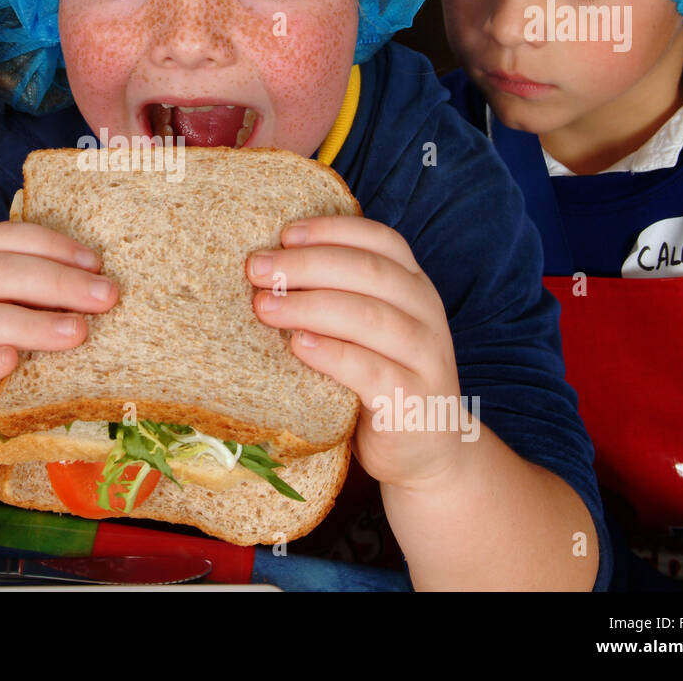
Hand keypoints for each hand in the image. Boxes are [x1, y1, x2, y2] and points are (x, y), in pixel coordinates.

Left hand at [246, 216, 464, 488]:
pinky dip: (332, 353)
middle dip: (307, 264)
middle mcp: (426, 313)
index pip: (379, 240)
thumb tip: (266, 266)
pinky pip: (371, 370)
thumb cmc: (377, 379)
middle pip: (369, 272)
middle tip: (256, 269)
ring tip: (264, 306)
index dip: (332, 231)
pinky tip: (297, 345)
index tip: (284, 234)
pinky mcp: (412, 401)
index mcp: (413, 285)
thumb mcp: (365, 329)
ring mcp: (425, 358)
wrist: (423, 452)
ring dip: (310, 306)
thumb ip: (337, 296)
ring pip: (370, 317)